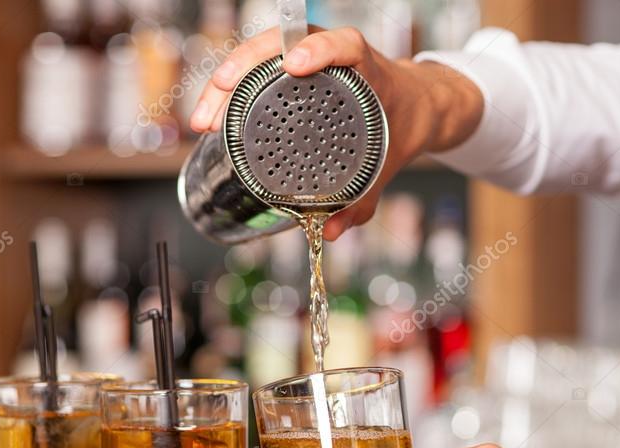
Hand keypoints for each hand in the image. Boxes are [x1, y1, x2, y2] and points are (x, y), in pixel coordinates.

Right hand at [189, 26, 483, 239]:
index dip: (320, 50)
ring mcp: (313, 60)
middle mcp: (337, 59)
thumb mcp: (386, 167)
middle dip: (243, 68)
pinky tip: (214, 111)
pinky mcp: (297, 70)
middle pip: (284, 43)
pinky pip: (260, 67)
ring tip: (205, 117)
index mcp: (370, 73)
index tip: (294, 65)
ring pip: (263, 54)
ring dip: (227, 80)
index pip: (345, 46)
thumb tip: (328, 232)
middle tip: (218, 105)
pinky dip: (234, 86)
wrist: (414, 105)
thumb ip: (362, 203)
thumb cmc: (402, 127)